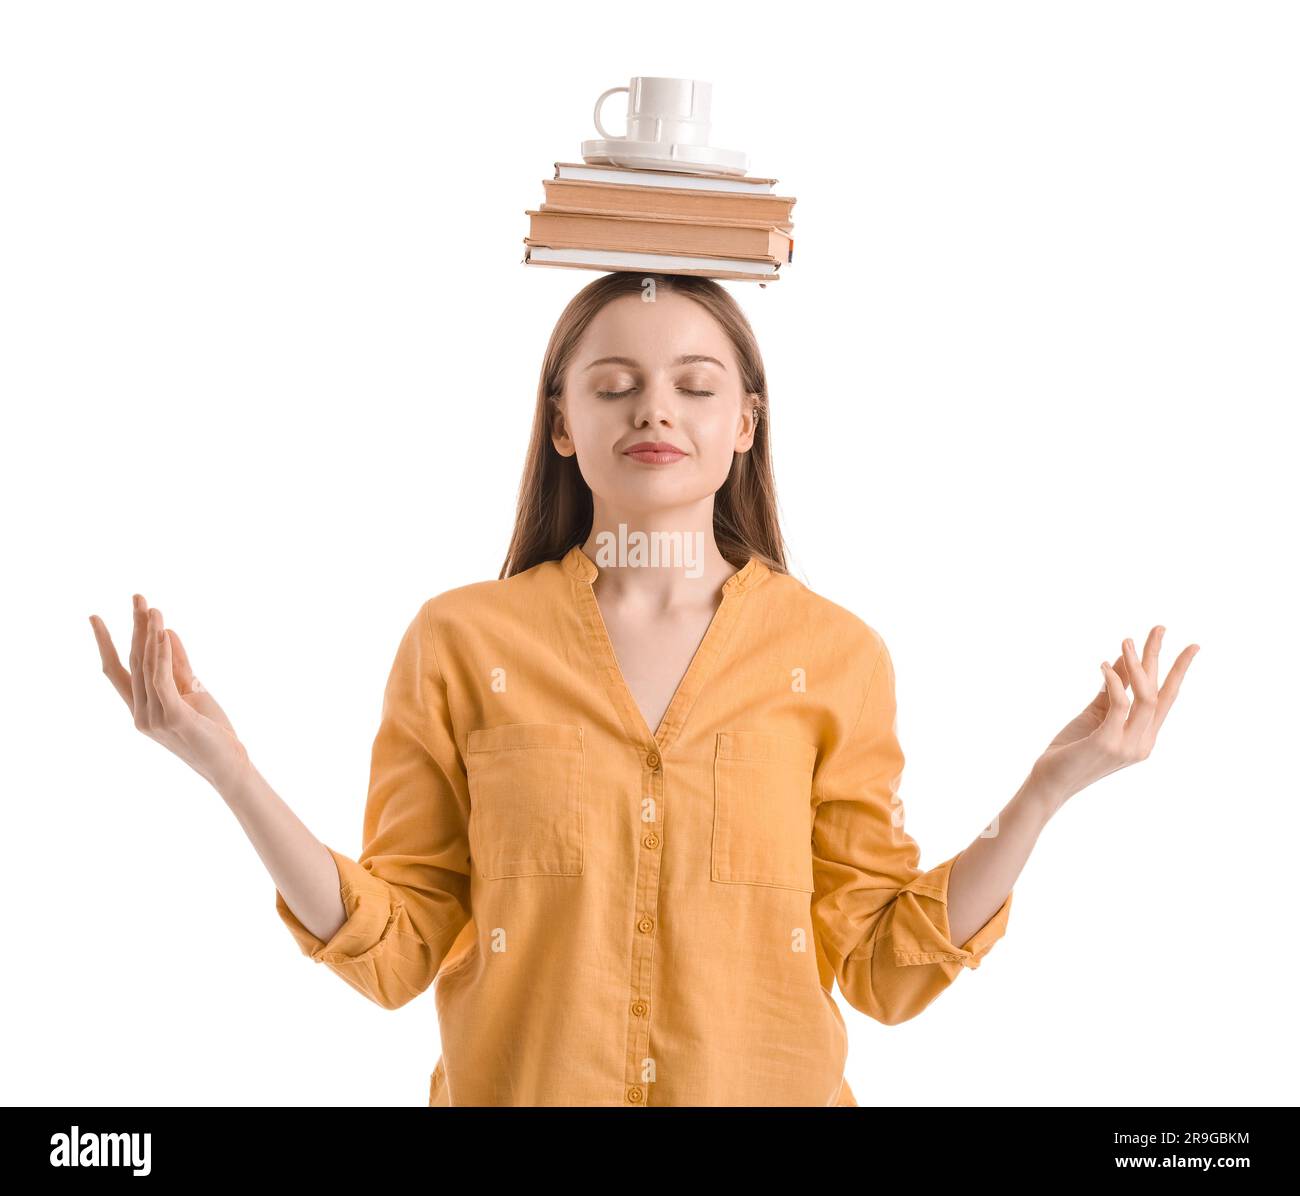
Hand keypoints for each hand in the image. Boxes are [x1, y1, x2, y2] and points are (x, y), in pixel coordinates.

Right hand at [90, 594, 251, 788]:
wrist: (228, 765)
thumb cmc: (211, 731)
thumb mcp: (193, 691)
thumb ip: (179, 665)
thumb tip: (167, 632)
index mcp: (141, 708)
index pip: (117, 670)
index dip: (105, 643)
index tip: (94, 617)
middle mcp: (141, 713)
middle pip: (133, 661)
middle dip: (134, 627)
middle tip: (137, 597)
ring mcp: (153, 718)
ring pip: (148, 667)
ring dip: (150, 635)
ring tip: (152, 608)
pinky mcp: (173, 717)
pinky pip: (163, 679)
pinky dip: (163, 655)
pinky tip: (164, 633)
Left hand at [1032, 625, 1198, 804]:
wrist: (1049, 782)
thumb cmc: (1071, 749)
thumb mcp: (1095, 714)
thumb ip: (1112, 691)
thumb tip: (1121, 659)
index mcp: (1144, 736)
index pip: (1167, 698)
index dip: (1178, 671)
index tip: (1191, 647)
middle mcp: (1143, 742)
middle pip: (1162, 692)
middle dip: (1161, 658)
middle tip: (1160, 628)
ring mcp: (1128, 745)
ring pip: (1145, 696)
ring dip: (1136, 664)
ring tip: (1126, 640)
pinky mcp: (1108, 742)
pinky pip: (1119, 704)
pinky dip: (1115, 681)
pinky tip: (1103, 665)